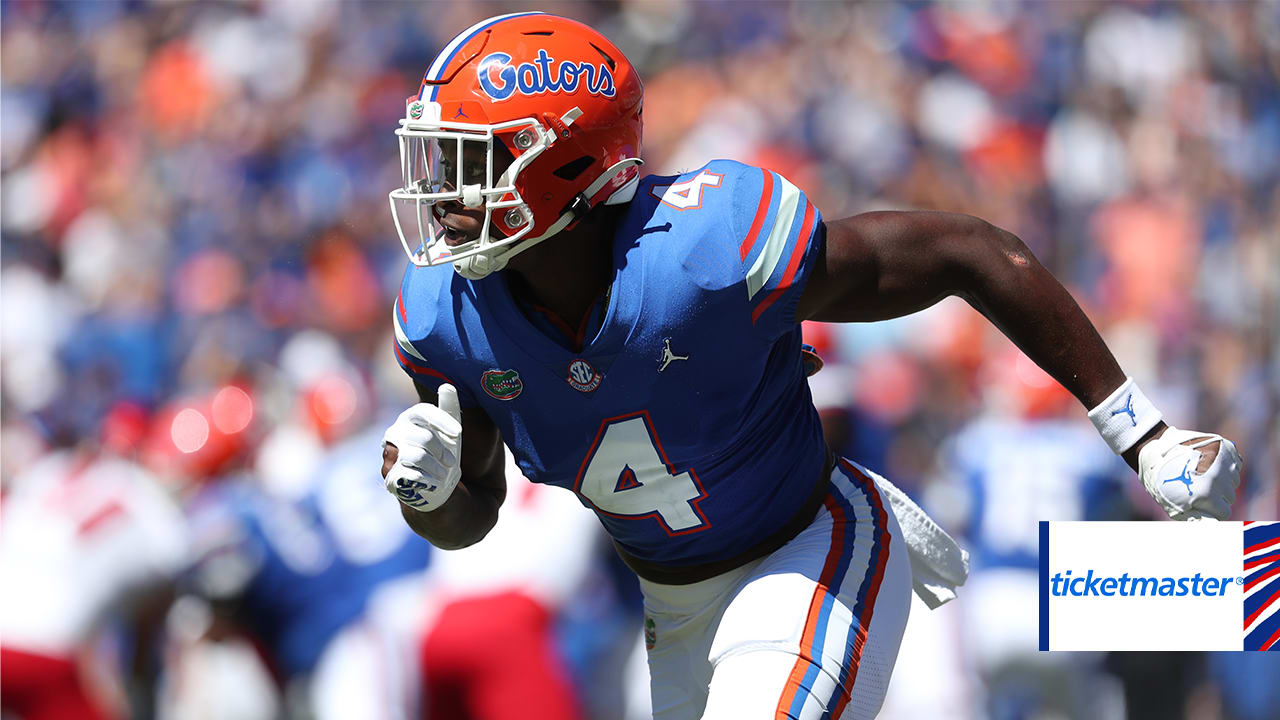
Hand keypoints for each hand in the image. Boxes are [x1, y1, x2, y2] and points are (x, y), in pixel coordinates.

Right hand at [381, 384, 462, 510]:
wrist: (437, 487)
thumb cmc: (443, 455)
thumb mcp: (450, 432)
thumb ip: (449, 409)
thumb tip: (447, 385)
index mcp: (409, 419)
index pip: (422, 411)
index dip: (441, 421)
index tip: (458, 433)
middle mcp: (395, 434)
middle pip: (423, 438)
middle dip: (442, 451)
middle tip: (450, 462)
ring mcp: (390, 456)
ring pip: (417, 457)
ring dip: (437, 468)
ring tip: (442, 474)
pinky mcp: (391, 478)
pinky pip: (411, 475)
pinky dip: (428, 481)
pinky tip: (430, 483)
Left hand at [1138, 427, 1241, 520]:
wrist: (1154, 450)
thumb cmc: (1161, 481)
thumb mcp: (1175, 505)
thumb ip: (1196, 519)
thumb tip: (1214, 527)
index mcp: (1206, 494)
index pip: (1224, 512)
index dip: (1211, 510)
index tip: (1199, 503)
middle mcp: (1218, 477)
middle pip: (1229, 497)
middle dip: (1216, 495)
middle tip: (1196, 486)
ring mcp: (1223, 460)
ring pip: (1233, 481)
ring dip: (1221, 480)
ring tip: (1199, 473)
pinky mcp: (1226, 448)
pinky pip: (1235, 465)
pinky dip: (1225, 466)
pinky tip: (1207, 463)